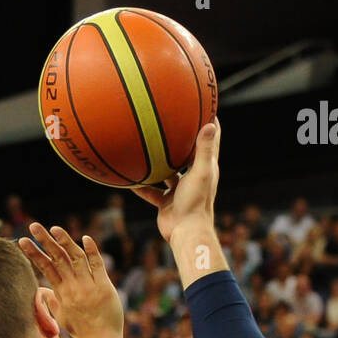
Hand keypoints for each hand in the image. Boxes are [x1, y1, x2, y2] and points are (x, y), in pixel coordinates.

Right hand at [18, 223, 128, 337]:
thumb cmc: (80, 329)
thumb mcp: (61, 316)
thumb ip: (51, 300)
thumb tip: (42, 290)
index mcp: (61, 292)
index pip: (45, 268)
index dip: (33, 253)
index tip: (22, 240)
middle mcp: (73, 287)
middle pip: (57, 258)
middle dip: (44, 241)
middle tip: (33, 225)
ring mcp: (88, 286)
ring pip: (75, 258)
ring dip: (65, 241)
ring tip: (54, 228)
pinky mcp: (104, 287)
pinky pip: (97, 265)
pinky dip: (91, 251)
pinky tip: (85, 238)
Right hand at [134, 120, 220, 242]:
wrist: (185, 233)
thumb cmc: (196, 203)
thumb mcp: (200, 172)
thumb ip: (203, 149)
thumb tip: (210, 122)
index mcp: (205, 167)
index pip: (211, 139)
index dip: (209, 122)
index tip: (203, 104)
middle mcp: (193, 176)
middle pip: (187, 153)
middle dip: (181, 138)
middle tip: (169, 119)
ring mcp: (178, 190)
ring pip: (166, 172)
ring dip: (157, 162)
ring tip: (143, 147)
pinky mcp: (166, 201)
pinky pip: (150, 190)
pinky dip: (140, 184)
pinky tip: (127, 176)